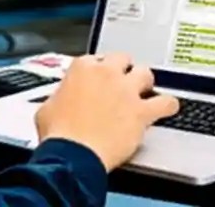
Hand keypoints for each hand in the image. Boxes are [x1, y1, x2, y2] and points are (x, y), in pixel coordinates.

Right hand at [35, 53, 179, 171]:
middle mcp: (107, 74)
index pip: (96, 58)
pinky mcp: (141, 112)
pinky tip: (168, 106)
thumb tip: (62, 100)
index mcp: (83, 69)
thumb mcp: (47, 107)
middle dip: (123, 69)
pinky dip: (168, 104)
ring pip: (146, 73)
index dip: (99, 70)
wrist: (72, 155)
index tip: (99, 79)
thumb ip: (60, 96)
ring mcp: (126, 91)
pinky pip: (165, 102)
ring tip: (144, 91)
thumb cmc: (59, 135)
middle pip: (123, 59)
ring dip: (145, 82)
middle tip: (121, 82)